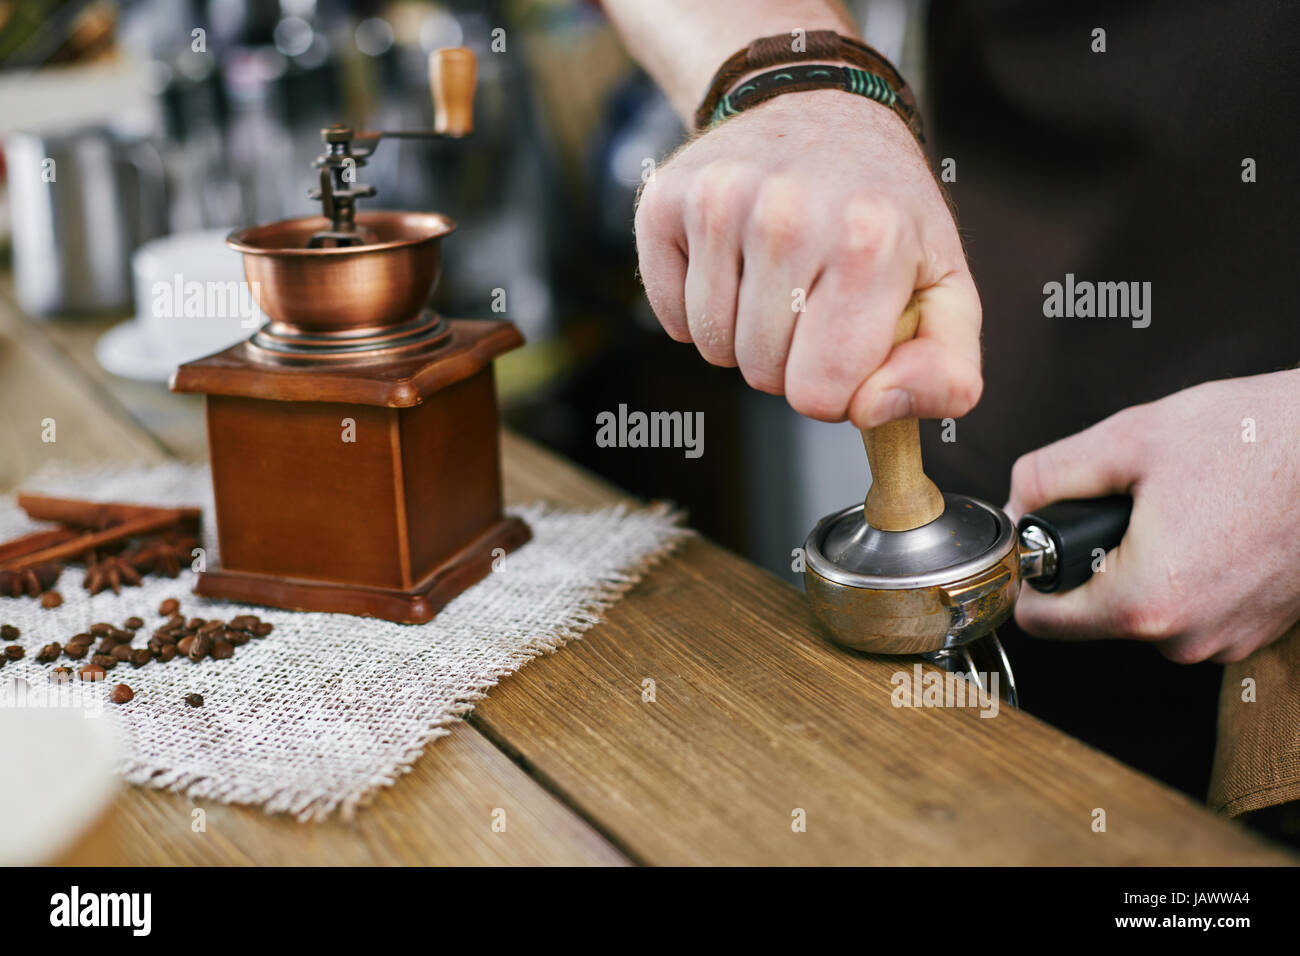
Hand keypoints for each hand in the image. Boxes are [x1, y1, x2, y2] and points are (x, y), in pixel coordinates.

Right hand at [634, 90, 982, 426]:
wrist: (821, 108)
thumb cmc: (886, 213)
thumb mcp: (947, 288)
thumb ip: (945, 373)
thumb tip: (872, 411)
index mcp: (868, 241)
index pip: (820, 394)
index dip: (837, 386)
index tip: (850, 340)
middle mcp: (788, 214)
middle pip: (762, 375)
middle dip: (790, 359)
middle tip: (814, 300)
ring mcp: (719, 201)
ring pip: (713, 348)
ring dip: (744, 336)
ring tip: (777, 279)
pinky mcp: (666, 200)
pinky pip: (671, 315)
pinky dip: (698, 309)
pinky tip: (733, 263)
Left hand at [1005, 370, 1299, 663]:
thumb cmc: (1260, 438)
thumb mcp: (1130, 438)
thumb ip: (1049, 476)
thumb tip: (1016, 507)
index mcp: (1145, 602)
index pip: (1040, 621)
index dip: (1027, 576)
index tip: (1037, 540)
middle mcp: (1186, 638)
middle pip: (1092, 614)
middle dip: (1093, 560)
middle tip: (1129, 503)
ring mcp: (1228, 641)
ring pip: (1144, 610)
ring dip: (1144, 564)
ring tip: (1179, 508)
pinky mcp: (1257, 631)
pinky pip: (1191, 609)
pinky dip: (1187, 573)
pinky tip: (1212, 526)